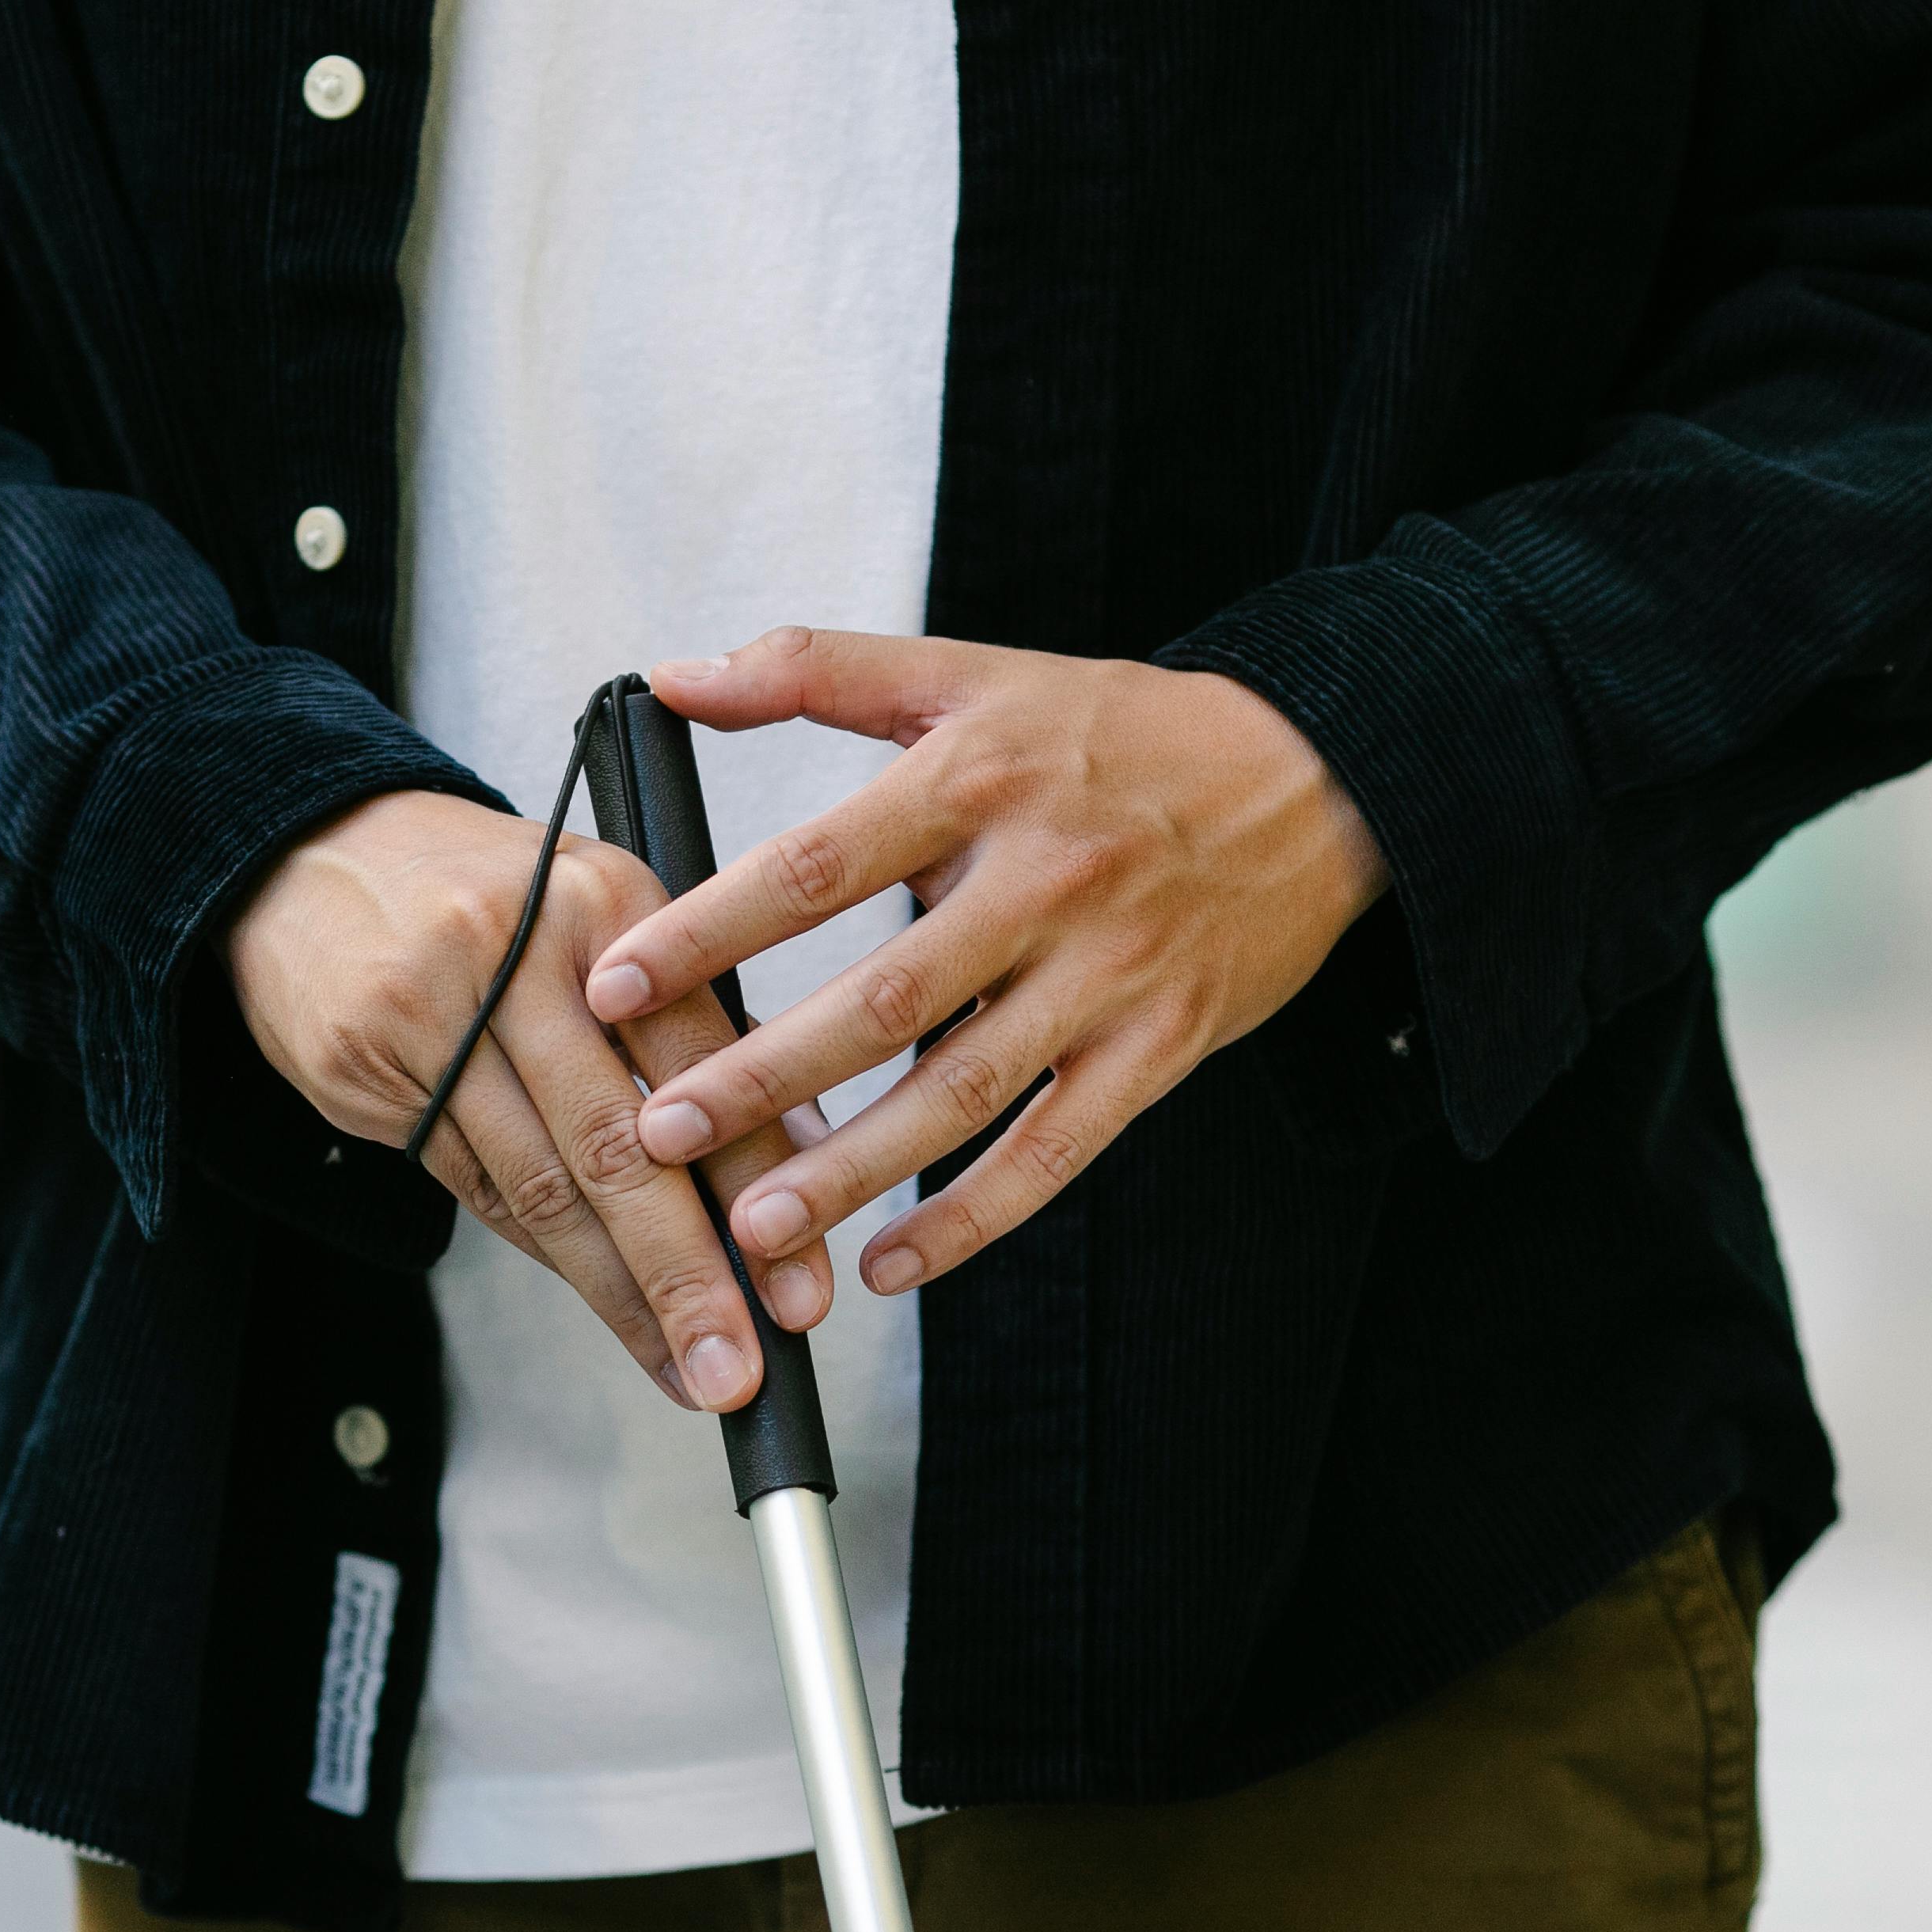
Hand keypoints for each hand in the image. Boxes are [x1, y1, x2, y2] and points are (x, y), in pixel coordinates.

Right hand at [225, 789, 834, 1407]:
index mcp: (602, 905)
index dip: (758, 1186)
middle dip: (683, 1275)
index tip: (802, 1290)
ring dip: (618, 1297)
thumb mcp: (608, 915)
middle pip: (612, 1146)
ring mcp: (429, 1021)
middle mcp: (514, 957)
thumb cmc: (495, 892)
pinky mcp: (366, 1073)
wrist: (313, 851)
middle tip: (737, 1369)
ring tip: (684, 1370)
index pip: (701, 1064)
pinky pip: (477, 1191)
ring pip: (540, 1190)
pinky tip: (605, 1309)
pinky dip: (549, 1257)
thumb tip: (800, 1154)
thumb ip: (701, 1023)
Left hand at [587, 631, 1389, 1296]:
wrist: (1318, 771)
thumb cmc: (1118, 730)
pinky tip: (890, 1261)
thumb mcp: (972, 671)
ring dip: (853, 1167)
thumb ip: (813, 670)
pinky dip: (975, 1216)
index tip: (613, 984)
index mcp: (979, 777)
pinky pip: (1058, 1150)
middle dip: (760, 1075)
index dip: (709, 930)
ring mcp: (1108, 972)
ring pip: (964, 1089)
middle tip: (659, 1136)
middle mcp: (1043, 879)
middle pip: (882, 996)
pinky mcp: (1161, 1047)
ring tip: (755, 1226)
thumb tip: (669, 678)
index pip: (816, 864)